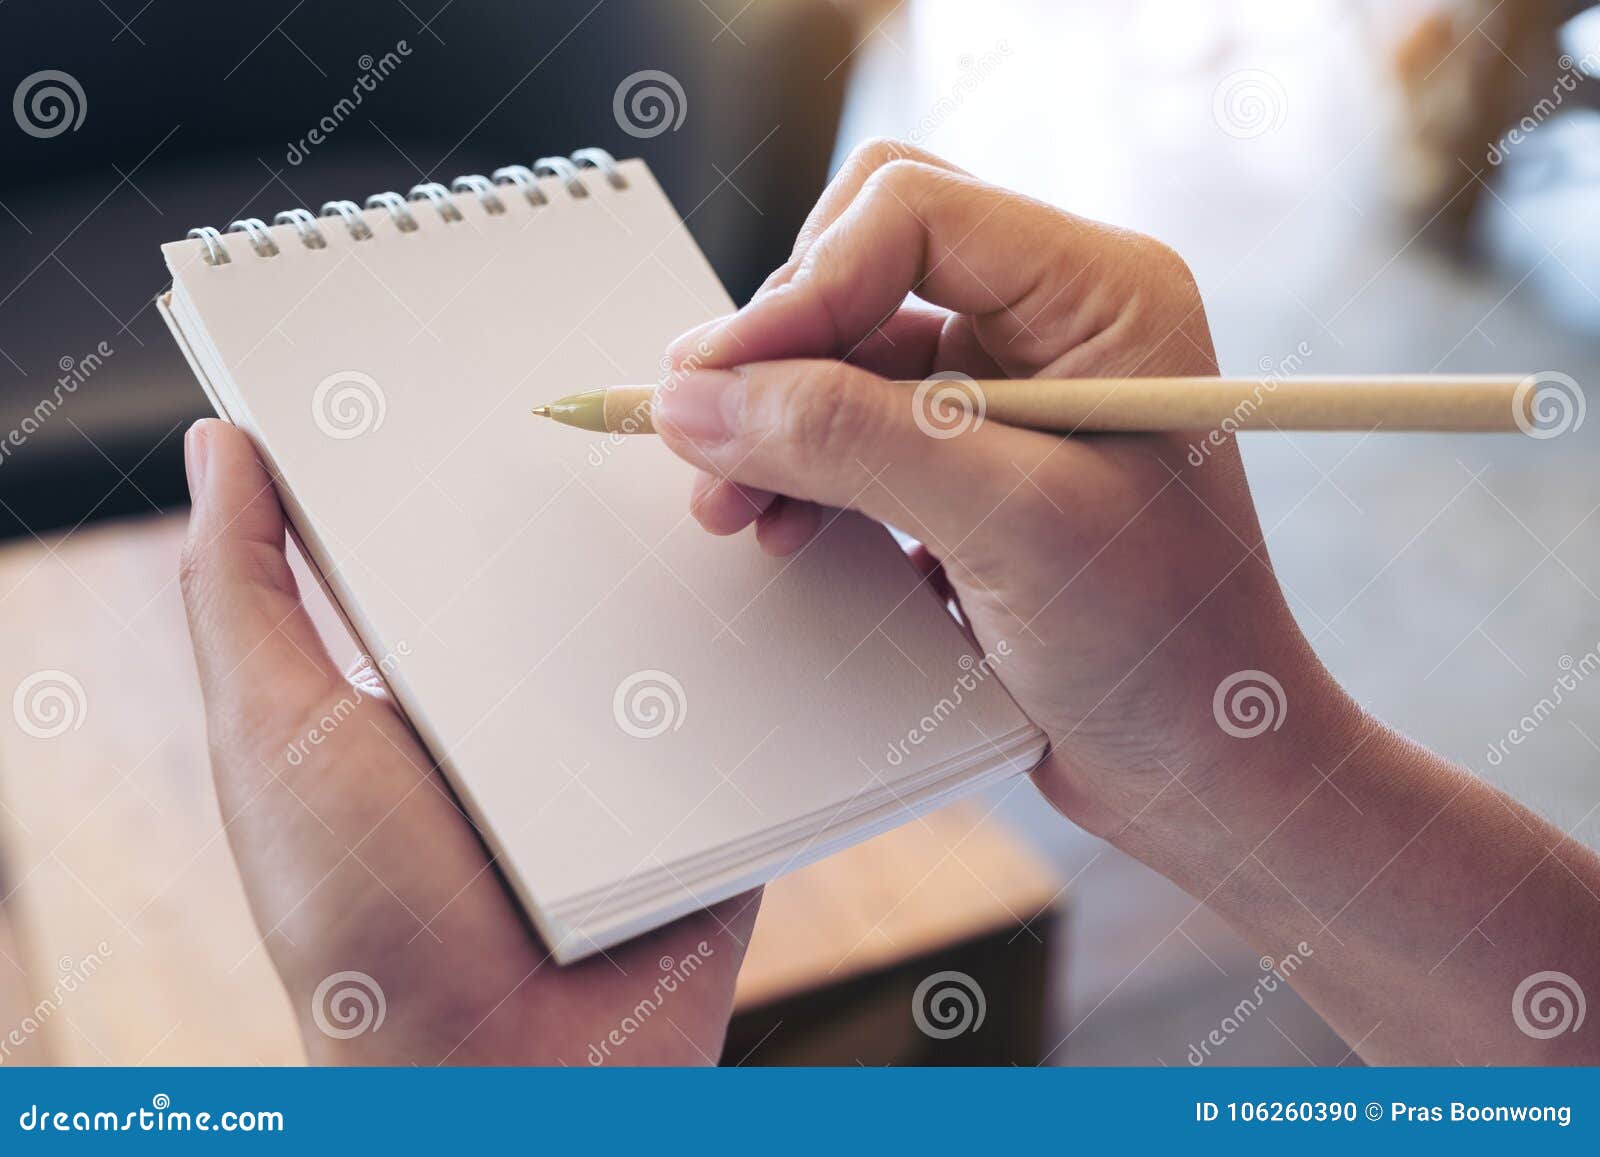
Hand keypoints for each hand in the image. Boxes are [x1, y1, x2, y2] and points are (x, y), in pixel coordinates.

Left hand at [179, 419, 755, 1065]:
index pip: (456, 529)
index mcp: (427, 677)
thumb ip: (245, 593)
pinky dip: (782, 642)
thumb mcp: (277, 734)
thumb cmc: (364, 918)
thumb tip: (218, 443)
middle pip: (579, 560)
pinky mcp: (713, 793)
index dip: (471, 442)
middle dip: (613, 476)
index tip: (505, 335)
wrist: (508, 1081)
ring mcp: (630, 748)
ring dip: (712, 547)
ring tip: (756, 435)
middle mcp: (531, 702)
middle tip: (661, 358)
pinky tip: (814, 550)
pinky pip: (756, 702)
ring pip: (680, 614)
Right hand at [651, 141, 1354, 839]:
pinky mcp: (977, 457)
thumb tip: (696, 398)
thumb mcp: (1006, 526)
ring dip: (776, 419)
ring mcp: (1014, 387)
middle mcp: (1057, 318)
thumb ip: (847, 442)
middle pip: (863, 266)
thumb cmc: (1165, 650)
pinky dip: (805, 467)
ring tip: (730, 505)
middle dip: (778, 354)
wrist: (1202, 770)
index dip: (801, 287)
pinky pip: (857, 423)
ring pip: (847, 350)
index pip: (910, 213)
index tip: (719, 381)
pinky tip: (783, 524)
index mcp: (1102, 293)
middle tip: (705, 441)